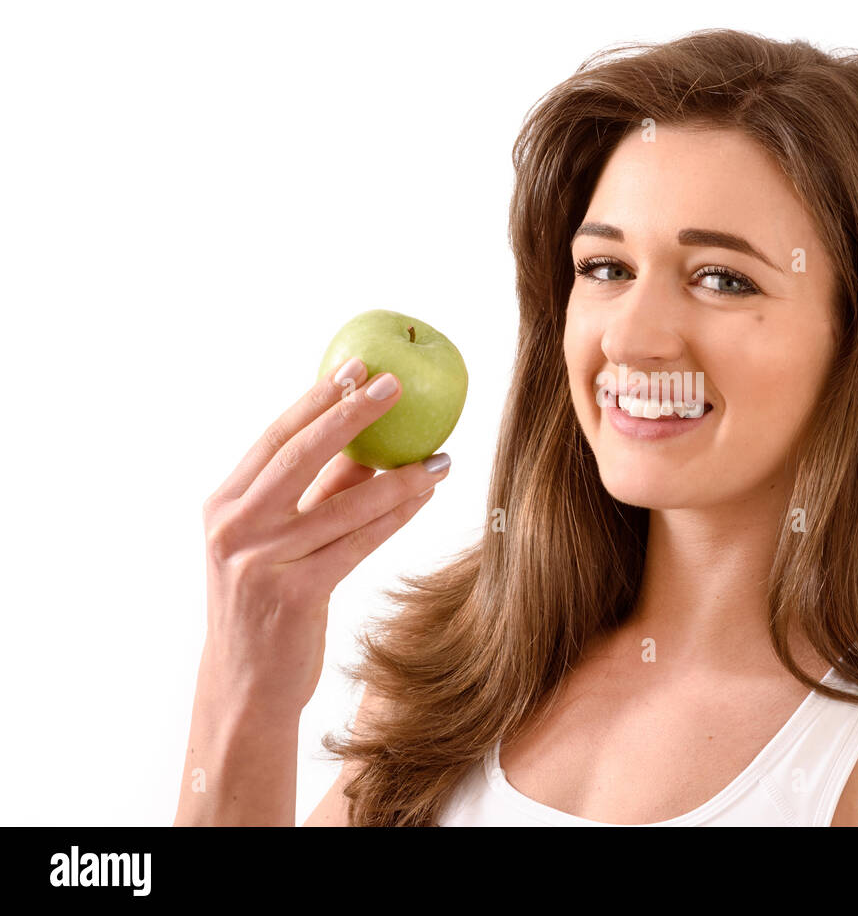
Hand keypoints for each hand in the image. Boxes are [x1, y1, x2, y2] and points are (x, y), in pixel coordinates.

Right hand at [197, 357, 450, 719]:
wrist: (244, 685)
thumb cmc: (266, 603)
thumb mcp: (277, 541)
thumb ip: (316, 493)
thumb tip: (369, 442)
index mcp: (224, 504)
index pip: (274, 438)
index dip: (316, 398)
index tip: (355, 365)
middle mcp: (235, 527)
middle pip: (300, 455)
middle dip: (351, 414)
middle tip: (396, 385)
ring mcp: (261, 561)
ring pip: (344, 503)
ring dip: (398, 475)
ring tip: (440, 457)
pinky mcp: (295, 593)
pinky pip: (359, 542)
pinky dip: (396, 516)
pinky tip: (426, 496)